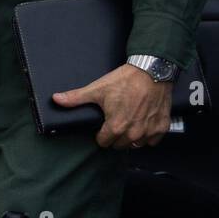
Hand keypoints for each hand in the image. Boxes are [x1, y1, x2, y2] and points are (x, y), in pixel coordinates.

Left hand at [53, 64, 172, 148]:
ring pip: (136, 144)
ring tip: (128, 123)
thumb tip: (56, 99)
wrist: (152, 72)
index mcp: (116, 127)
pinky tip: (142, 123)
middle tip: (114, 123)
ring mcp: (149, 131)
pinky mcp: (162, 127)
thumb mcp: (97, 89)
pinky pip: (153, 141)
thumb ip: (76, 98)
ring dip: (131, 137)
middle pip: (119, 145)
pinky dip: (148, 135)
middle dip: (115, 137)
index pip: (104, 143)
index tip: (102, 127)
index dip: (100, 135)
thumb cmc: (125, 80)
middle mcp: (134, 133)